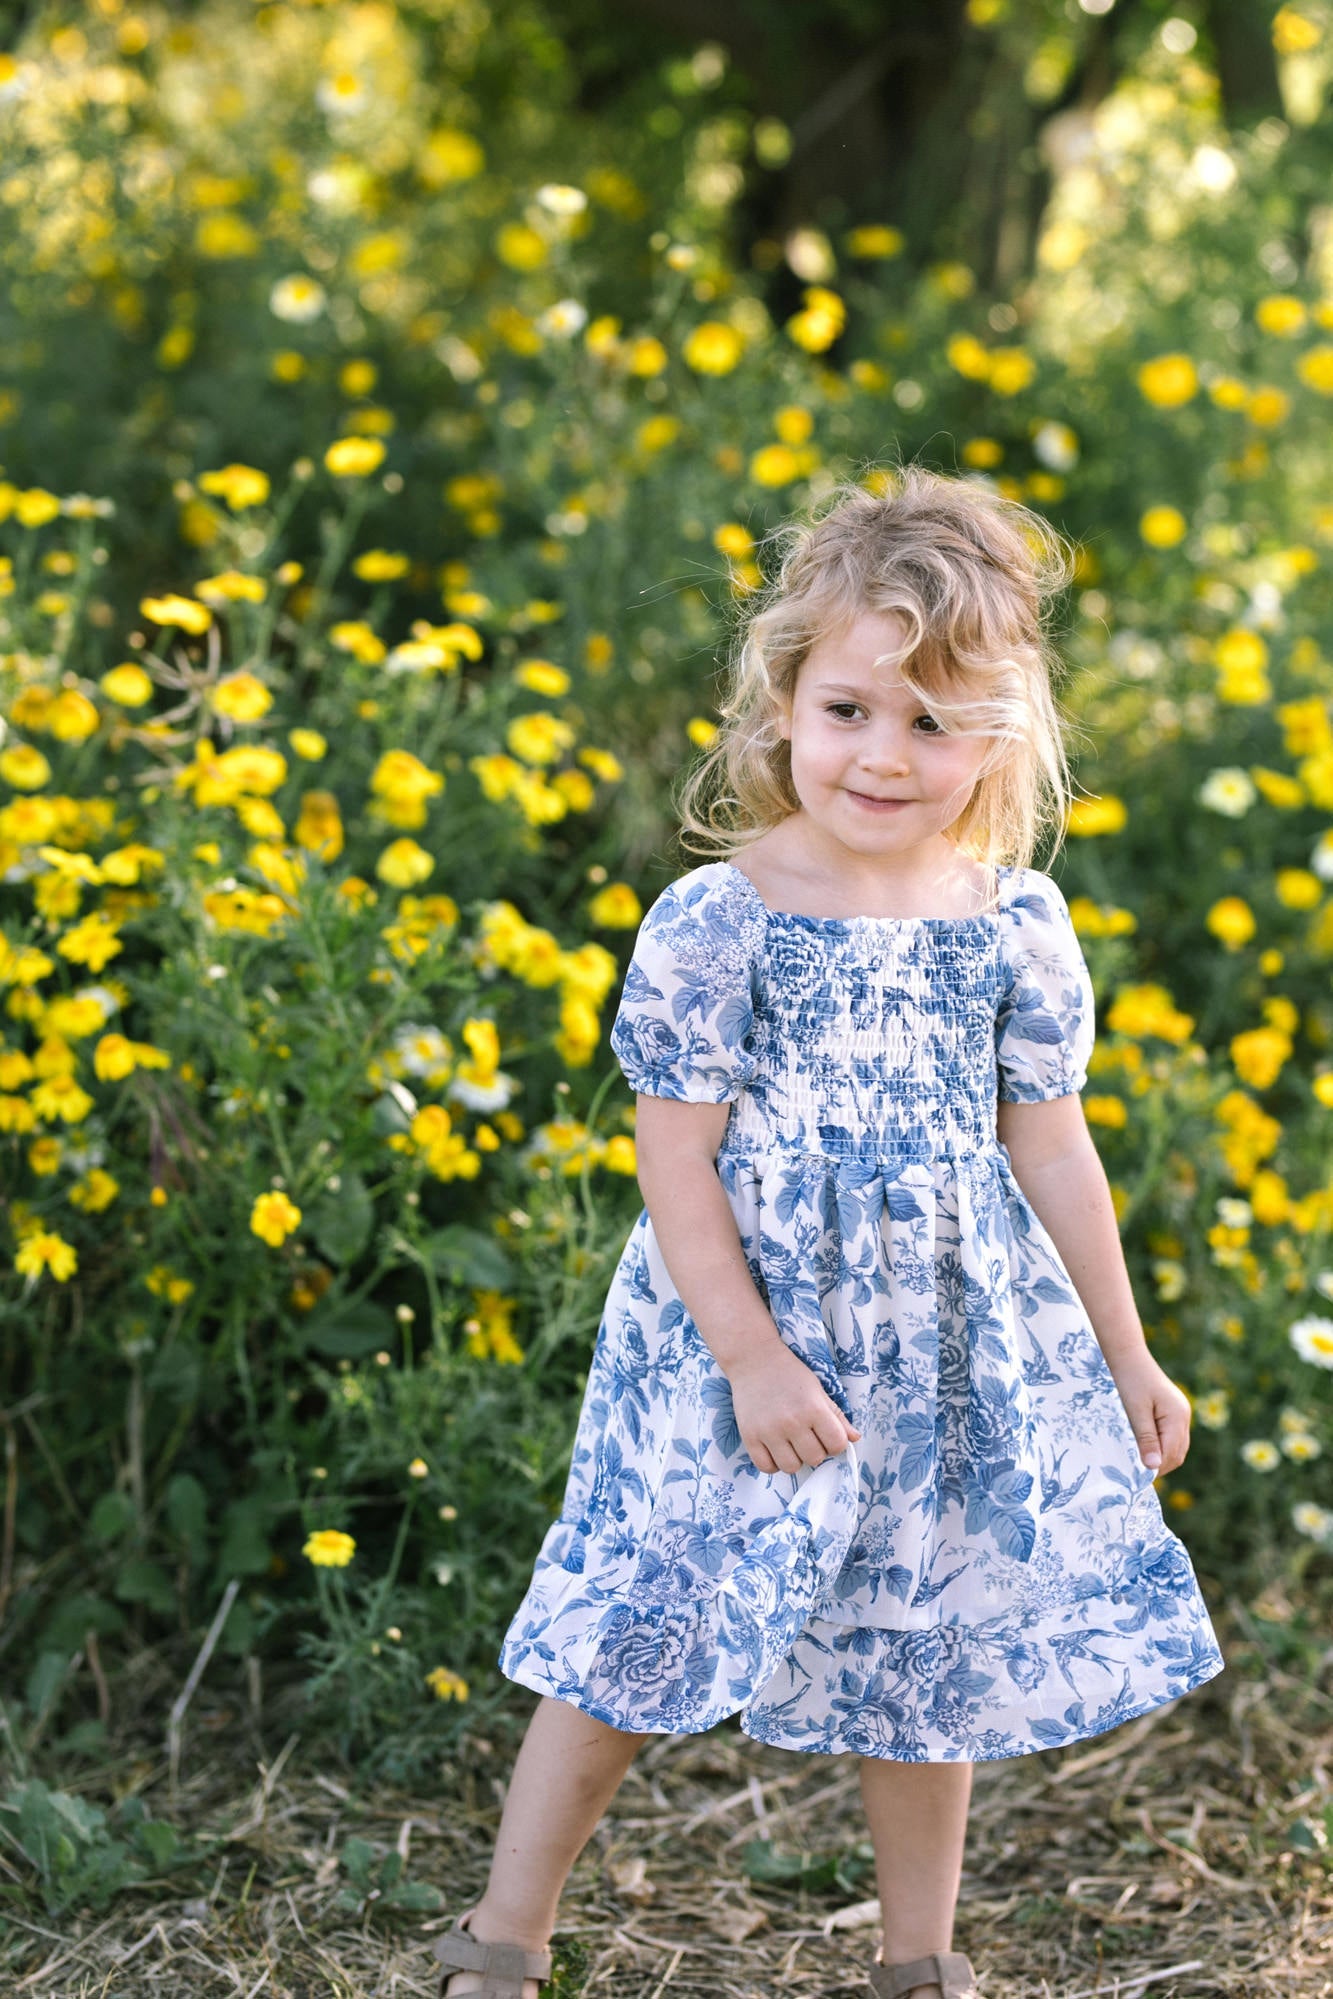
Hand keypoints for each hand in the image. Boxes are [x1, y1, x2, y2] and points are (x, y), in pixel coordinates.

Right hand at [729, 1340, 860, 1474]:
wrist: (754, 1359)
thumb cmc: (790, 1374)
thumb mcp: (818, 1390)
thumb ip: (837, 1415)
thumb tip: (855, 1438)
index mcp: (813, 1408)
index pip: (837, 1444)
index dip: (835, 1443)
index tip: (826, 1435)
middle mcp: (792, 1422)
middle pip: (815, 1459)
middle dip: (815, 1450)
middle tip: (807, 1437)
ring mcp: (769, 1431)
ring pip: (791, 1468)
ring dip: (794, 1459)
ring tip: (790, 1444)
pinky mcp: (749, 1436)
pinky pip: (765, 1467)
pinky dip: (772, 1463)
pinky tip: (774, 1449)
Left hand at [1106, 1349, 1190, 1474]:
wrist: (1125, 1354)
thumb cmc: (1127, 1379)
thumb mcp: (1134, 1411)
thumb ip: (1146, 1438)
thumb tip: (1153, 1467)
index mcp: (1177, 1415)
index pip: (1171, 1453)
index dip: (1155, 1467)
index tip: (1135, 1477)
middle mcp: (1183, 1415)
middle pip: (1177, 1453)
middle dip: (1159, 1465)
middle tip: (1135, 1474)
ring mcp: (1180, 1413)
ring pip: (1175, 1447)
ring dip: (1159, 1457)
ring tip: (1137, 1464)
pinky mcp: (1172, 1411)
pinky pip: (1170, 1437)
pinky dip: (1159, 1447)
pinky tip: (1142, 1449)